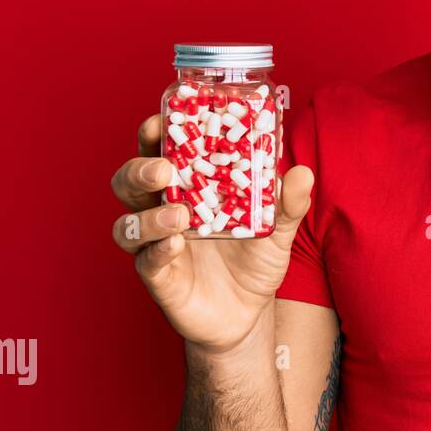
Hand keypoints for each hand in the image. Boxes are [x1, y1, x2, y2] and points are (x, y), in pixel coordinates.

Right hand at [110, 114, 314, 353]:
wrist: (249, 313)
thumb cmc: (255, 259)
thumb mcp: (278, 229)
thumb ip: (288, 202)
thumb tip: (302, 173)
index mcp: (188, 186)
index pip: (161, 150)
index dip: (157, 131)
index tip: (165, 117)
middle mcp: (163, 210)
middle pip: (131, 181)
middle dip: (140, 169)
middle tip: (165, 167)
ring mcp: (156, 244)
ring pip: (129, 223)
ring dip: (150, 215)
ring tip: (179, 214)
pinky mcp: (158, 277)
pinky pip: (146, 261)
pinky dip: (158, 250)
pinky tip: (175, 244)